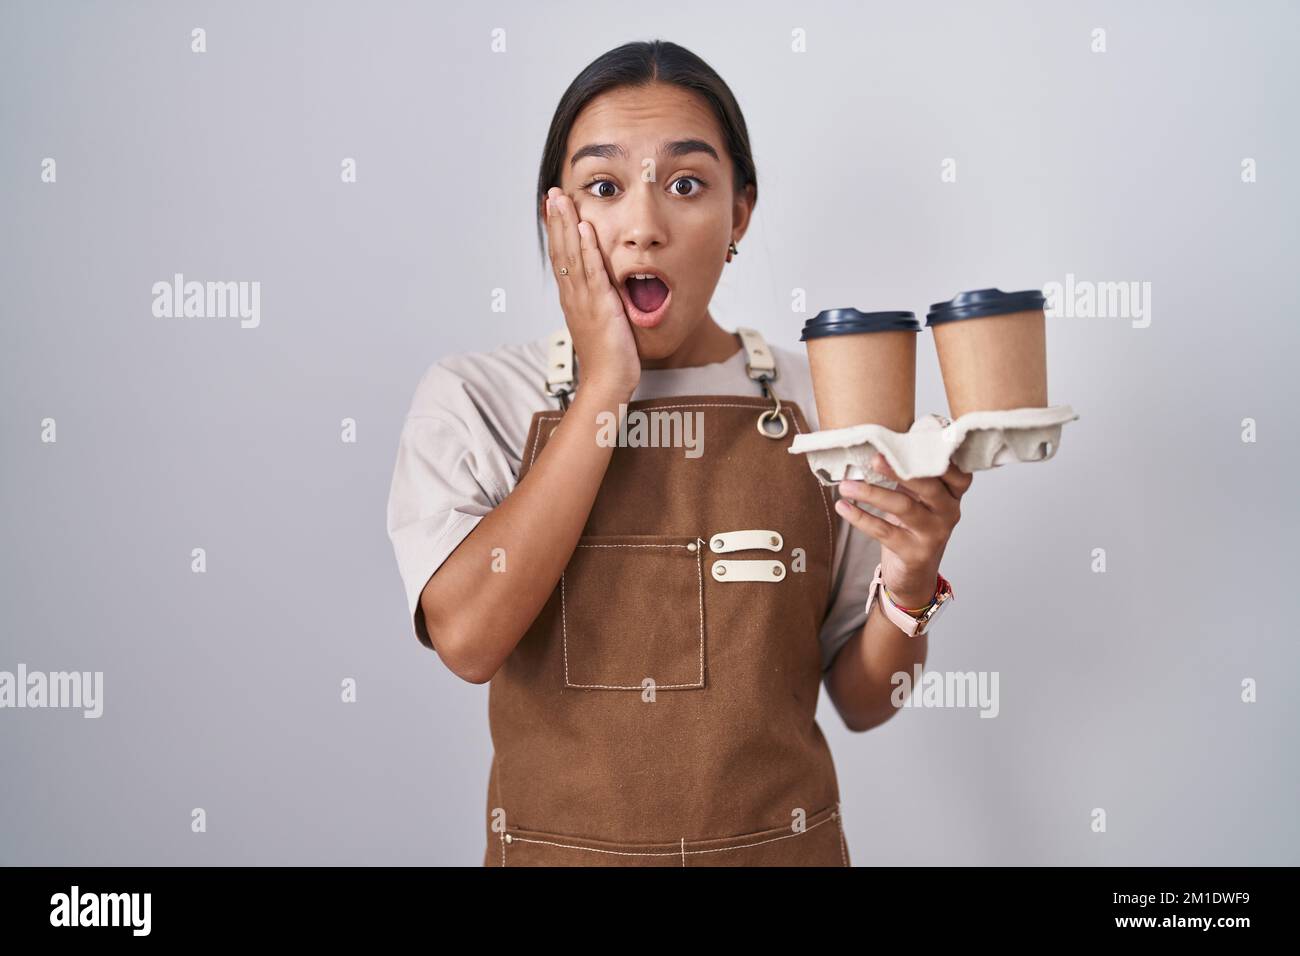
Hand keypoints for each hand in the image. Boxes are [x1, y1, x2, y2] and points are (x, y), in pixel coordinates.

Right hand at [543, 186, 639, 397]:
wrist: (607, 383)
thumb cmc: (608, 359)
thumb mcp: (600, 324)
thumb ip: (599, 304)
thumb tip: (604, 291)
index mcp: (572, 299)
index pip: (561, 258)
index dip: (556, 232)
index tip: (552, 209)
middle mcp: (573, 296)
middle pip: (560, 250)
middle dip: (555, 220)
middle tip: (551, 193)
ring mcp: (584, 300)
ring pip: (571, 254)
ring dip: (566, 224)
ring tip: (561, 199)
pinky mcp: (601, 305)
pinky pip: (592, 271)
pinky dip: (588, 248)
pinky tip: (584, 227)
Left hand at [834, 452, 972, 606]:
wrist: (915, 572)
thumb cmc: (914, 525)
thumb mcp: (920, 498)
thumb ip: (911, 474)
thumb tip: (879, 444)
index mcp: (953, 494)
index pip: (956, 472)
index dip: (936, 458)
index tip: (910, 443)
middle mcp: (949, 512)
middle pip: (927, 486)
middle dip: (898, 471)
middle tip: (874, 458)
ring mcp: (933, 534)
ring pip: (903, 508)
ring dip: (871, 493)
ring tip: (845, 485)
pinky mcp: (914, 553)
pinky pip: (883, 532)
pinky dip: (860, 517)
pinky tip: (843, 507)